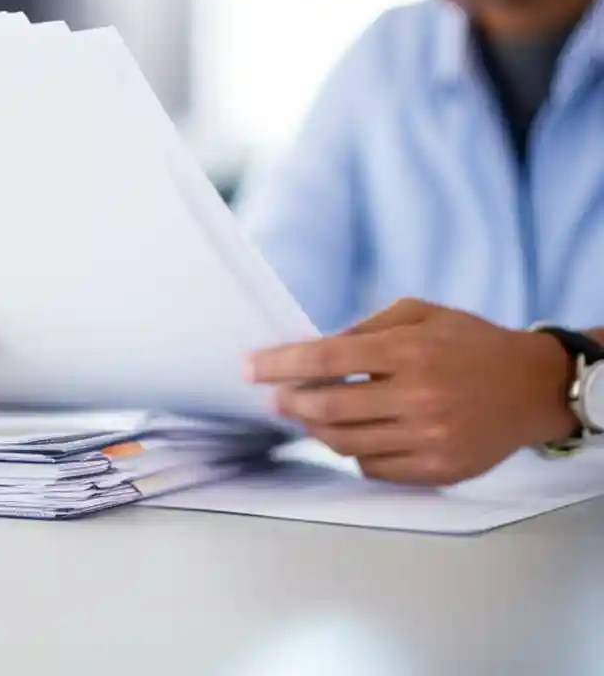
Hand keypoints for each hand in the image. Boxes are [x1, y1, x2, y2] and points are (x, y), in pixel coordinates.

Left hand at [246, 298, 576, 484]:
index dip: (280, 364)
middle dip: (289, 403)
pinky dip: (352, 452)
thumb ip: (363, 330)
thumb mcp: (419, 314)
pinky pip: (372, 468)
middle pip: (327, 408)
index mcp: (410, 351)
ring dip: (314, 429)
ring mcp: (429, 439)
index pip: (326, 360)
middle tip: (273, 397)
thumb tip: (311, 352)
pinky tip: (349, 434)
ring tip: (305, 415)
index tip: (249, 368)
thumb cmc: (468, 343)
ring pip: (344, 444)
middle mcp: (418, 397)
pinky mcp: (438, 470)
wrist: (533, 386)